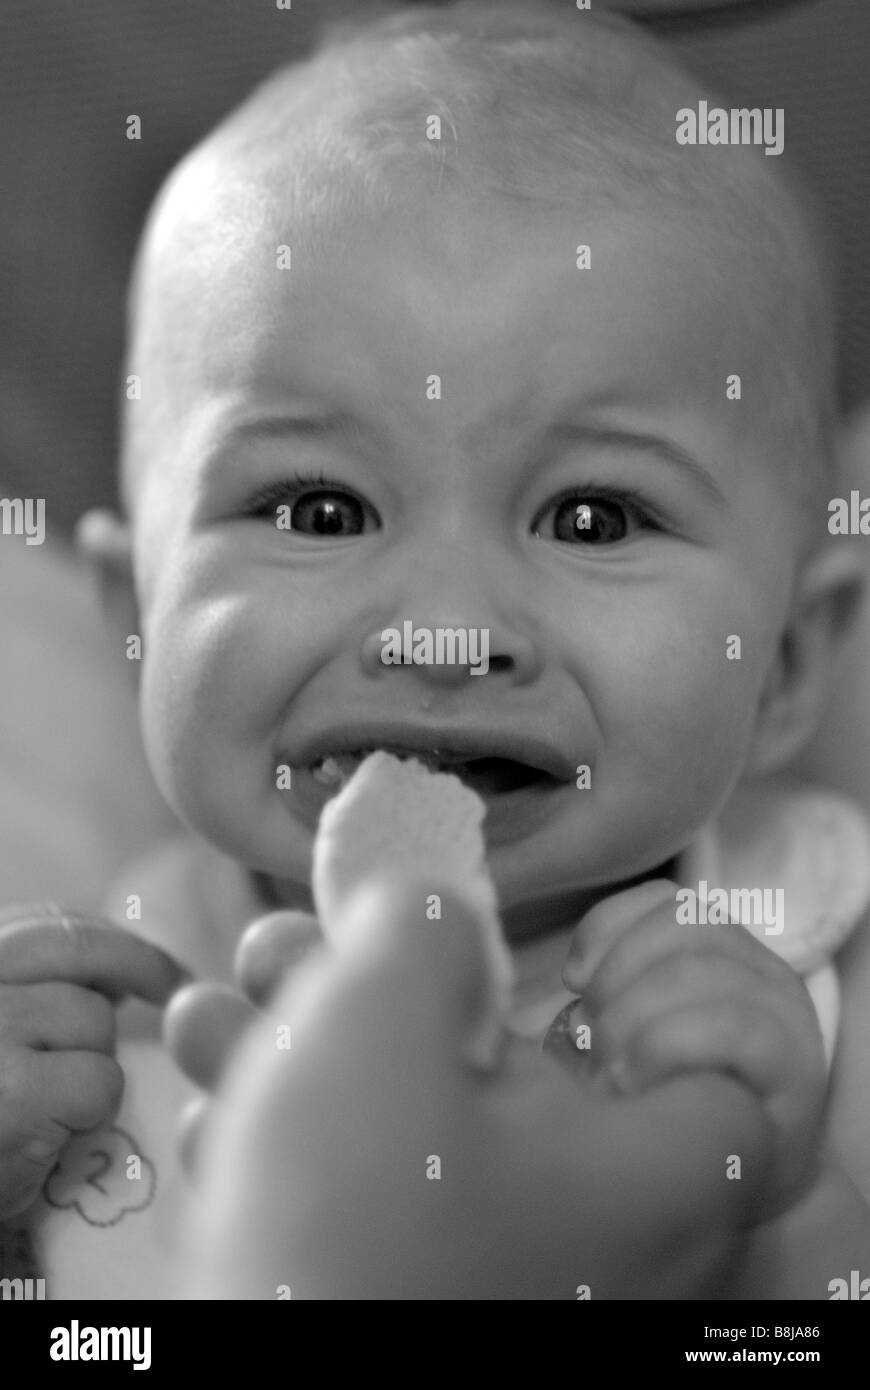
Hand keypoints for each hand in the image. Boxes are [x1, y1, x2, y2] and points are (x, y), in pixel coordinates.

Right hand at [0, 903, 187, 1218]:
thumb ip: (35, 990)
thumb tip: (120, 973)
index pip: (42, 926)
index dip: (105, 938)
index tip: (142, 960)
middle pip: (74, 945)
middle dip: (137, 959)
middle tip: (172, 984)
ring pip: (93, 1019)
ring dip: (92, 1062)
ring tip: (48, 1104)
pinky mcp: (13, 1094)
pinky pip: (100, 1081)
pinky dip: (90, 1112)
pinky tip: (48, 1136)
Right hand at [176, 880, 772, 1299]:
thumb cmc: (349, 1225)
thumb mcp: (383, 1025)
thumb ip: (420, 932)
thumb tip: (429, 908)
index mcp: (639, 1176)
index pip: (712, 1077)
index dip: (650, 999)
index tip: (562, 962)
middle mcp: (588, 1242)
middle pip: (511, 1076)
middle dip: (385, 993)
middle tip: (297, 951)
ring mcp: (497, 1289)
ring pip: (414, 1132)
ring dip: (305, 1055)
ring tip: (212, 1010)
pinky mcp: (409, 1312)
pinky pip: (371, 1207)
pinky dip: (295, 1148)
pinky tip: (205, 1111)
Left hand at [562, 879, 827, 1218]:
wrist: (747, 1183)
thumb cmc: (678, 1103)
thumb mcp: (634, 1036)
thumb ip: (607, 998)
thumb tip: (565, 989)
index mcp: (720, 950)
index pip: (664, 900)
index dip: (607, 925)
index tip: (571, 978)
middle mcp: (760, 968)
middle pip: (683, 922)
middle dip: (616, 972)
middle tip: (587, 1032)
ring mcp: (783, 1012)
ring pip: (700, 970)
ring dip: (632, 1013)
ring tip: (605, 1063)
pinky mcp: (795, 1065)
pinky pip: (729, 1026)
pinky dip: (665, 1044)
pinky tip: (633, 1079)